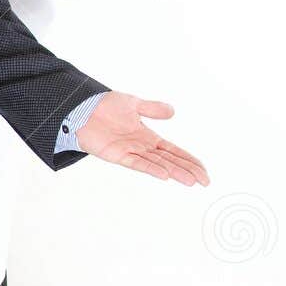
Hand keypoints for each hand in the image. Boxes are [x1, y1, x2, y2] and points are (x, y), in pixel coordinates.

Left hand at [76, 92, 208, 184]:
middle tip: (204, 181)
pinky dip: (151, 168)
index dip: (189, 160)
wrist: (81, 108)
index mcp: (147, 137)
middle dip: (188, 170)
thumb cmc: (104, 106)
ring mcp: (130, 152)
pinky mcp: (117, 155)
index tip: (203, 170)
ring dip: (175, 172)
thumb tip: (172, 111)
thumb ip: (152, 109)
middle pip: (170, 161)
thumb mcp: (134, 104)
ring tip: (191, 181)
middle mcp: (141, 147)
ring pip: (158, 164)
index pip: (174, 151)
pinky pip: (138, 163)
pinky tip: (165, 175)